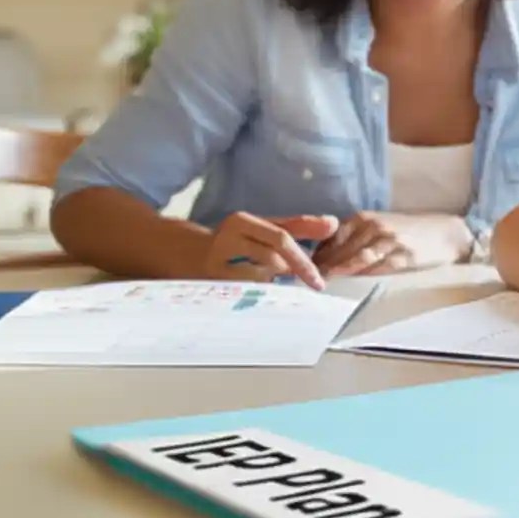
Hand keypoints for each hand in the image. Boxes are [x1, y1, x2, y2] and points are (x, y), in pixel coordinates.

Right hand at [204, 212, 338, 288]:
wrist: (185, 255)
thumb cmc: (235, 242)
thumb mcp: (265, 229)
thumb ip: (299, 226)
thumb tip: (333, 223)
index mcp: (242, 221)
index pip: (282, 237)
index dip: (303, 258)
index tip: (320, 278)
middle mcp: (226, 238)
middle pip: (271, 257)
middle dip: (296, 271)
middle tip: (313, 285)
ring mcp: (214, 262)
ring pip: (258, 277)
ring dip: (274, 283)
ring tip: (276, 283)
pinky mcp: (208, 284)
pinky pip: (243, 293)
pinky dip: (258, 294)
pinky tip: (262, 296)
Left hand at [313, 212, 471, 276]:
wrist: (446, 233)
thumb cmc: (411, 231)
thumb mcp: (380, 226)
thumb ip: (355, 238)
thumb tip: (327, 255)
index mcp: (364, 218)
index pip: (331, 236)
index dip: (316, 253)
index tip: (301, 268)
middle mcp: (373, 226)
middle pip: (340, 248)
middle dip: (321, 264)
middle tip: (304, 279)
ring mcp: (388, 240)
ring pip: (356, 256)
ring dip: (337, 270)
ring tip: (322, 281)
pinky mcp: (403, 255)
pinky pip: (378, 265)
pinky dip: (362, 274)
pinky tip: (350, 281)